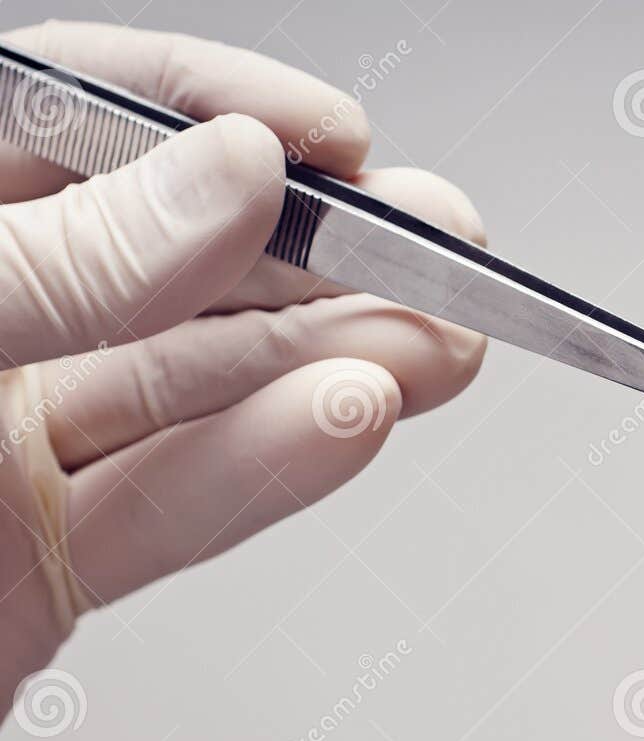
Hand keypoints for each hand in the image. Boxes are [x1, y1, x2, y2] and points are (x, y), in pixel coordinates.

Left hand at [0, 21, 486, 708]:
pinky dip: (268, 472)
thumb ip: (58, 263)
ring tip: (437, 351)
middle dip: (314, 258)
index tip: (333, 140)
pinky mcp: (32, 561)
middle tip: (437, 253)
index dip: (210, 112)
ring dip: (327, 369)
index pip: (61, 115)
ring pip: (188, 392)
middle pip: (161, 262)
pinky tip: (353, 423)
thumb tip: (225, 184)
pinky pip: (166, 505)